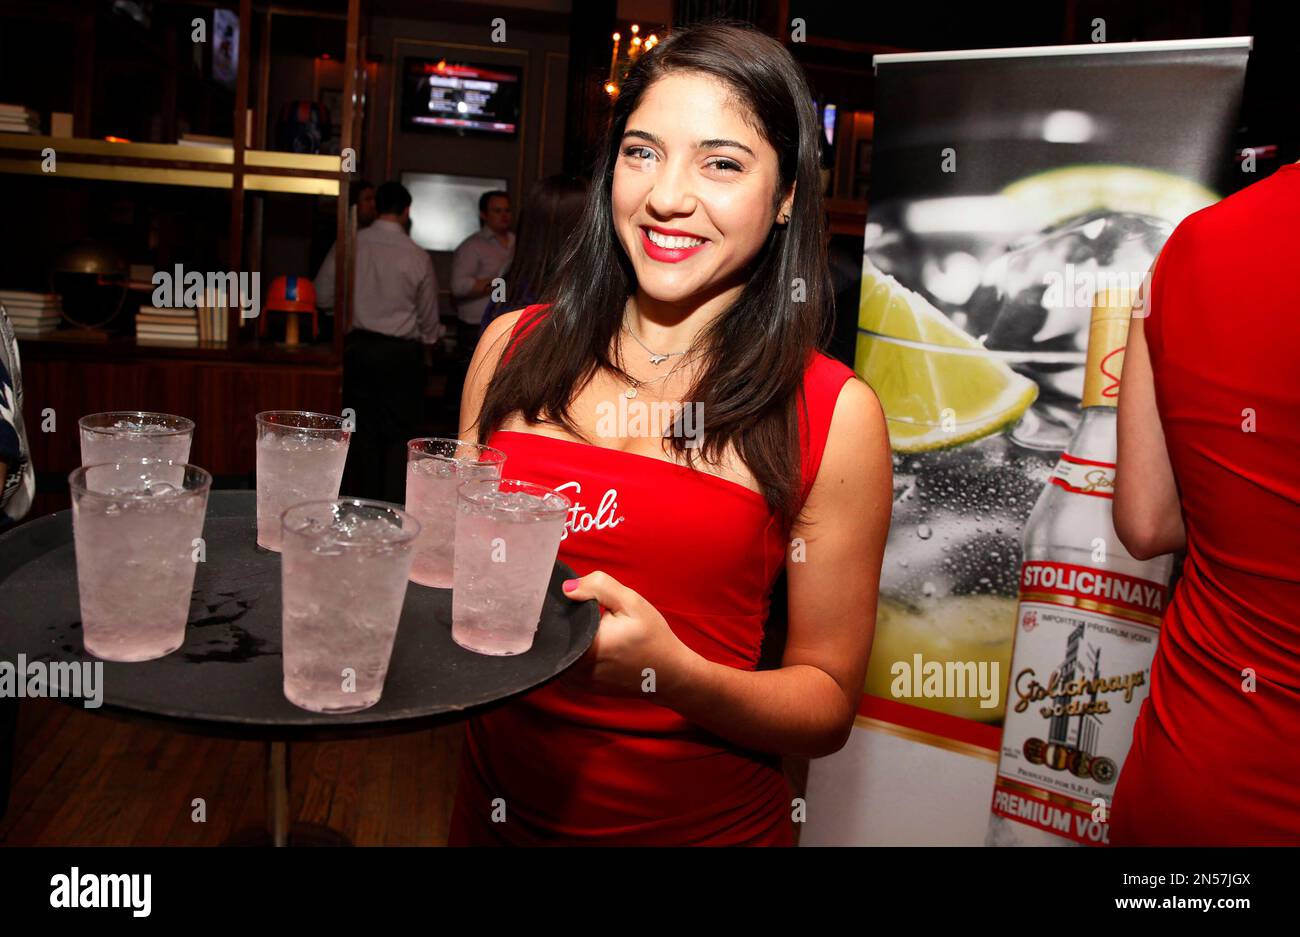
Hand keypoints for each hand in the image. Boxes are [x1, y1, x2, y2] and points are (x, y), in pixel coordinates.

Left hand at [560, 570, 694, 701]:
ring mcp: (574, 681)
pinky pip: (566, 661)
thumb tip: (567, 587)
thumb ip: (598, 587)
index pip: (557, 618)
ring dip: (574, 637)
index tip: (588, 602)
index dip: (569, 605)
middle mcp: (574, 669)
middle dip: (573, 621)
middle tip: (601, 619)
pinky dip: (576, 650)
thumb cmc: (653, 638)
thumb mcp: (632, 603)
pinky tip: (599, 646)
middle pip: (557, 633)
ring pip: (560, 647)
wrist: (669, 674)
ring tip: (603, 633)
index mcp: (584, 648)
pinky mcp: (578, 686)